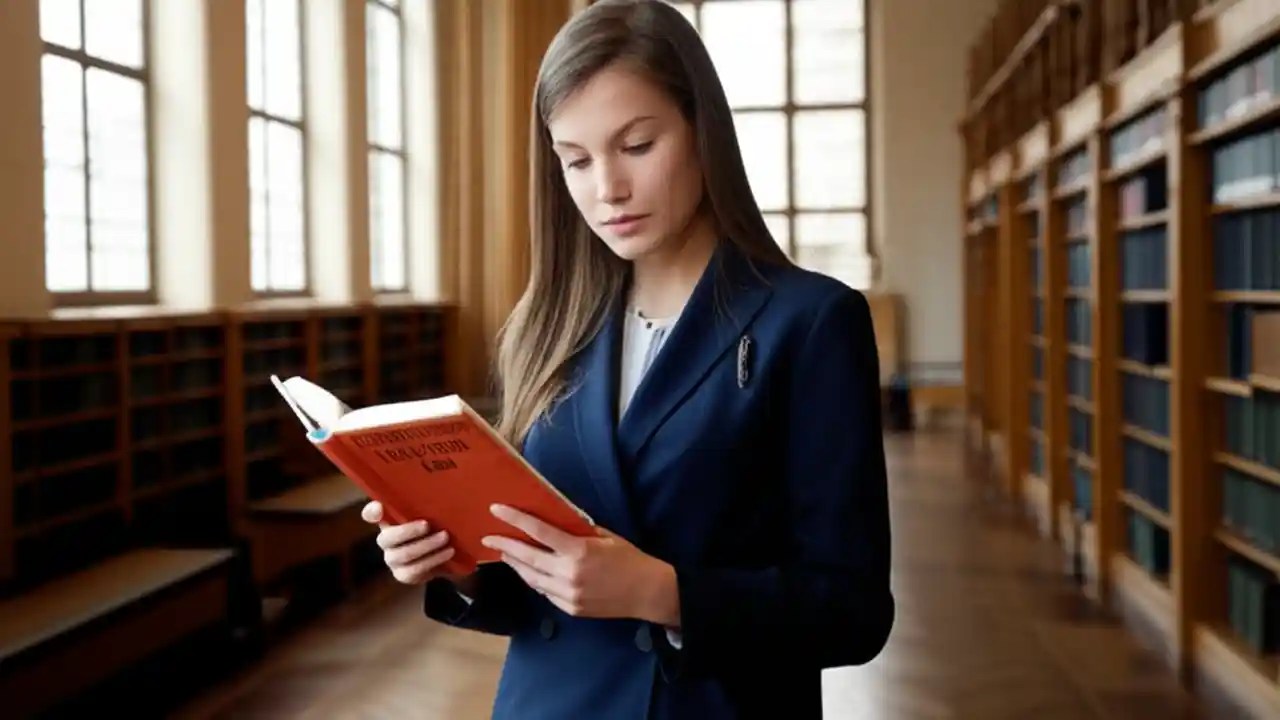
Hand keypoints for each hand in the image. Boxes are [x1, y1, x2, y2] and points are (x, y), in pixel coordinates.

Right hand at [362, 500, 458, 585]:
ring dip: (425, 546)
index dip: (372, 512)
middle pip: (386, 538)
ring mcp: (393, 558)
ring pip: (402, 555)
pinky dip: (432, 561)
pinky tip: (448, 552)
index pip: (371, 514)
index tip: (379, 508)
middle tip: (428, 525)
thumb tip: (439, 488)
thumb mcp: (433, 510)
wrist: (448, 552)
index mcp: (389, 518)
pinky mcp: (403, 574)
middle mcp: (386, 539)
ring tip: (445, 538)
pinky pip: (413, 571)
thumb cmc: (438, 523)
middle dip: (408, 531)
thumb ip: (427, 502)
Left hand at [481, 504, 680, 626]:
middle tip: (489, 537)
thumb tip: (557, 521)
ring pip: (531, 578)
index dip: (515, 519)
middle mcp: (568, 573)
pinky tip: (529, 572)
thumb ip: (579, 531)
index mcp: (578, 551)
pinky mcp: (569, 608)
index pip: (539, 532)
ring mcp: (567, 594)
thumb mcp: (606, 537)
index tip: (497, 510)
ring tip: (505, 554)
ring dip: (516, 564)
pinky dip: (534, 580)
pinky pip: (544, 592)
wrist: (648, 593)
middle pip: (527, 557)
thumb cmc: (630, 559)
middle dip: (505, 546)